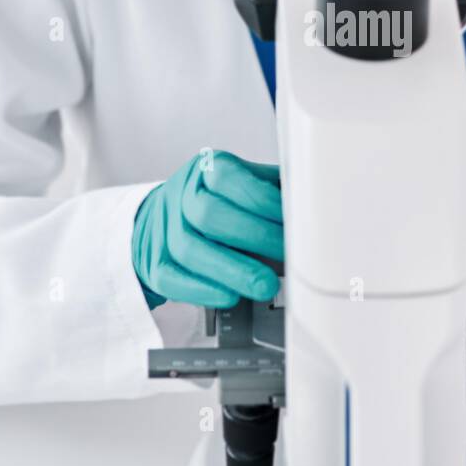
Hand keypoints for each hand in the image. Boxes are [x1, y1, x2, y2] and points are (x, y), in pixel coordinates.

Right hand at [131, 150, 282, 308]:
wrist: (165, 218)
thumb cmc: (218, 203)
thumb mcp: (245, 184)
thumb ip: (273, 191)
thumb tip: (311, 206)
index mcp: (207, 169)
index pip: (230, 178)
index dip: (264, 201)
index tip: (294, 221)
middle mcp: (182, 196)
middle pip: (210, 216)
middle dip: (255, 239)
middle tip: (289, 258)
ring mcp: (164, 230)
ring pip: (190, 250)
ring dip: (233, 271)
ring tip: (266, 286)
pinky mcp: (154, 263)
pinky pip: (173, 278)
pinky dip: (203, 291)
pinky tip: (230, 296)